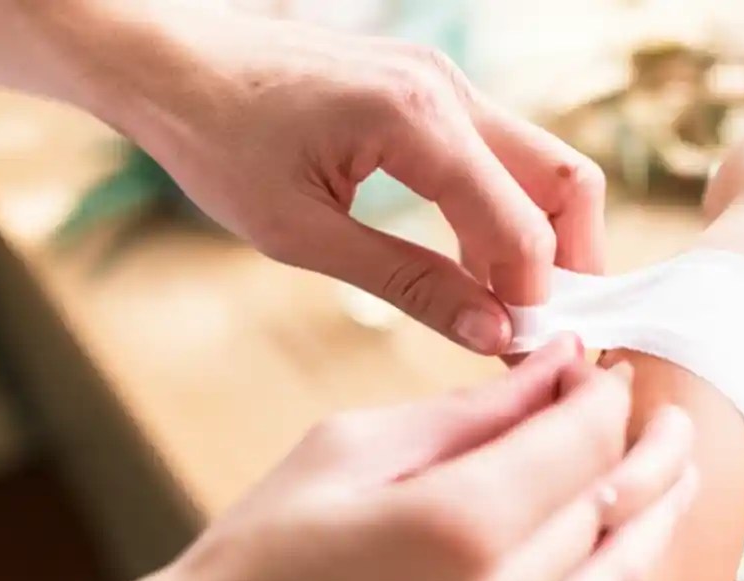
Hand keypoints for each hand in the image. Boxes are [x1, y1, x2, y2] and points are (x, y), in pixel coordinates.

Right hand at [16, 338, 694, 580]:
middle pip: (618, 508)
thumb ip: (466, 413)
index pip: (582, 440)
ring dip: (652, 521)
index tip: (600, 372)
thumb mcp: (347, 451)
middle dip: (652, 450)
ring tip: (665, 478)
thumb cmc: (258, 560)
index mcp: (454, 523)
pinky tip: (613, 552)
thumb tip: (556, 368)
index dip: (603, 396)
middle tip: (667, 415)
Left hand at [86, 4, 605, 354]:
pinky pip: (497, 153)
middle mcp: (446, 88)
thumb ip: (408, 283)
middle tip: (545, 328)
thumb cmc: (216, 141)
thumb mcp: (303, 234)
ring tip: (505, 307)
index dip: (534, 299)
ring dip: (539, 237)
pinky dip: (504, 210)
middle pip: (564, 178)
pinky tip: (472, 262)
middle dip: (573, 261)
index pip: (519, 224)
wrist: (170, 64)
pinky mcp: (428, 88)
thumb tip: (491, 332)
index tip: (523, 354)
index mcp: (415, 120)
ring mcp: (442, 80)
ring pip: (539, 163)